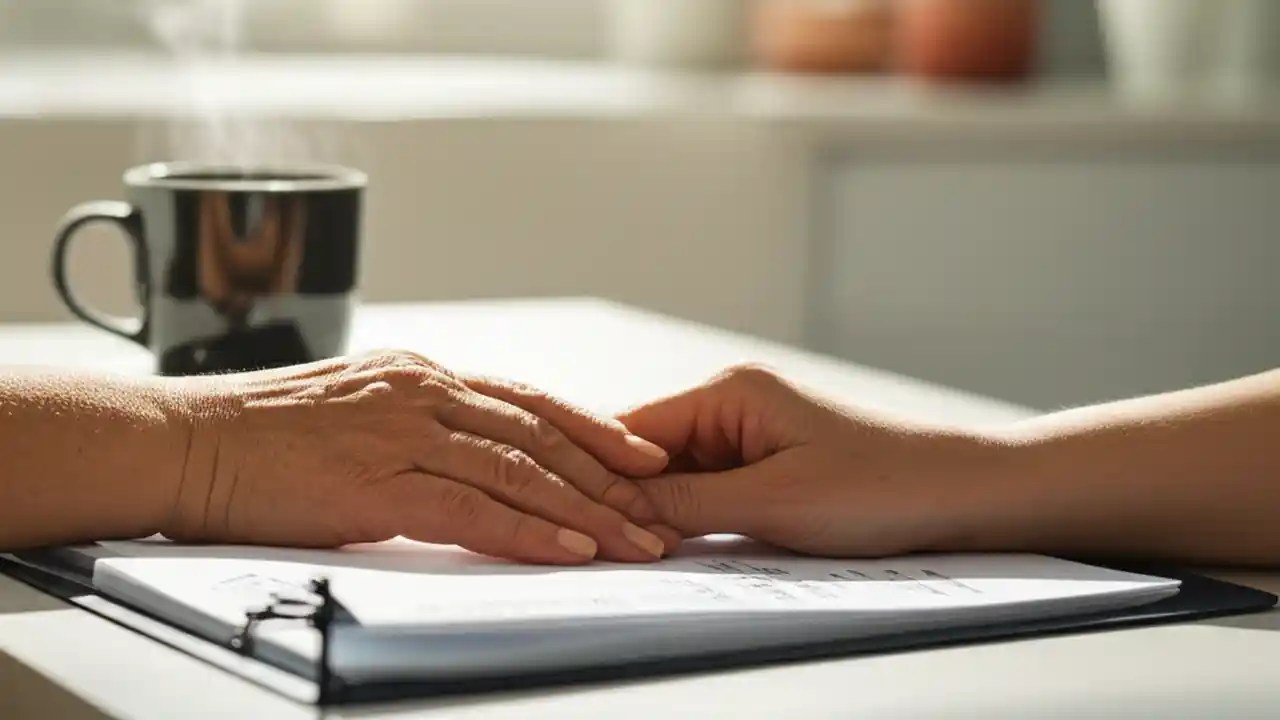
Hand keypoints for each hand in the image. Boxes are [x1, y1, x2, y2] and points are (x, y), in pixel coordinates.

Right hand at [162, 350, 678, 563]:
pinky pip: (473, 510)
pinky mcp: (379, 483)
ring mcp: (404, 434)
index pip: (529, 400)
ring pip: (521, 470)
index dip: (594, 428)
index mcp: (422, 374)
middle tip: (663, 507)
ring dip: (588, 510)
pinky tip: (569, 549)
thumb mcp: (354, 408)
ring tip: (638, 541)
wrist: (184, 441)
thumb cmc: (261, 433)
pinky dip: (529, 531)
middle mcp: (424, 394)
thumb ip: (415, 423)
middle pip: (542, 435)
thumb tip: (465, 452)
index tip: (643, 456)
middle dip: (610, 476)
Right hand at [618, 365, 1008, 556]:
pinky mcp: (765, 466)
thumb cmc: (881, 486)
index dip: (597, 476)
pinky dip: (691, 519)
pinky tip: (680, 548)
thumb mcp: (774, 502)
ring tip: (637, 552)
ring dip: (659, 513)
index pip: (630, 430)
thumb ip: (687, 504)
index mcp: (728, 393)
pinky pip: (708, 491)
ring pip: (675, 477)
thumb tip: (614, 510)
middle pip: (646, 454)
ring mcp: (748, 436)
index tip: (571, 521)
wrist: (961, 494)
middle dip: (623, 498)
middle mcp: (731, 406)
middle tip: (599, 547)